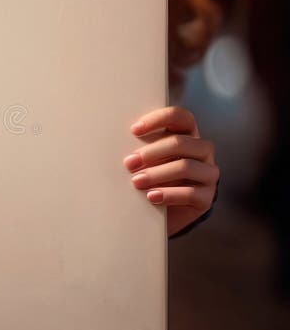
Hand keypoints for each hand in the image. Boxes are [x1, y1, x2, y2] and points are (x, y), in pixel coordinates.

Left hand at [123, 106, 218, 237]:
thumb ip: (140, 148)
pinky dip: (168, 194)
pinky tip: (151, 196)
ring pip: (185, 167)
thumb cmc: (149, 178)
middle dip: (151, 152)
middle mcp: (202, 151)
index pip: (180, 116)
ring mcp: (208, 174)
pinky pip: (190, 193)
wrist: (159, 213)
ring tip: (136, 182)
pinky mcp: (206, 198)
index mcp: (187, 135)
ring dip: (157, 174)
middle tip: (129, 163)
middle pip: (181, 142)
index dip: (158, 119)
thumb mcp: (144, 160)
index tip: (134, 130)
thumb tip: (120, 143)